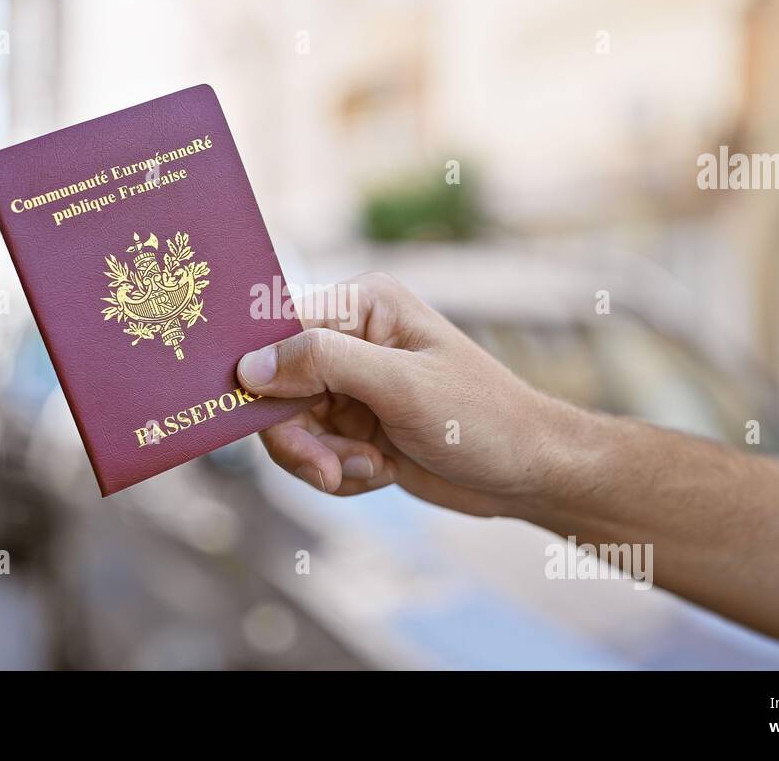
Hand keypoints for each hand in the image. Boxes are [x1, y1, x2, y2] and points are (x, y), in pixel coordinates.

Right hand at [236, 272, 586, 516]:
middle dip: (301, 438)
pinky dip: (339, 472)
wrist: (528, 472)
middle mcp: (350, 339)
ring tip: (372, 468)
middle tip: (331, 471)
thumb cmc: (480, 418)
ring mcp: (350, 385)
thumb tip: (249, 364)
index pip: (280, 330)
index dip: (265, 376)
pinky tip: (382, 472)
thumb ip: (323, 363)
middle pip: (276, 388)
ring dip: (324, 461)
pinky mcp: (355, 426)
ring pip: (289, 428)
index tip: (268, 419)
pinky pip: (313, 453)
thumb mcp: (401, 386)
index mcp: (362, 305)